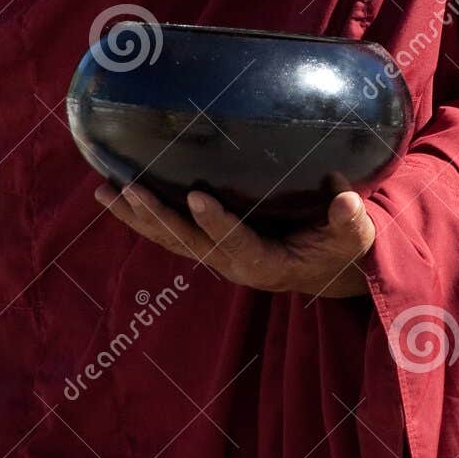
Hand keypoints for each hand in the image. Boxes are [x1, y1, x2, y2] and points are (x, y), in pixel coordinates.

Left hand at [94, 180, 374, 297]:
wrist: (326, 268)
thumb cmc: (341, 248)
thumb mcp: (353, 238)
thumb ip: (350, 222)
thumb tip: (347, 199)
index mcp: (268, 264)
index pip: (238, 245)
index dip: (217, 224)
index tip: (196, 195)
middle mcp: (234, 263)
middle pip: (189, 244)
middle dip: (158, 217)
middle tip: (130, 189)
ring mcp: (216, 255)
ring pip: (170, 239)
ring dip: (137, 217)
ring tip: (104, 190)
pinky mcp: (207, 244)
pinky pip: (169, 232)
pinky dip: (141, 215)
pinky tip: (115, 193)